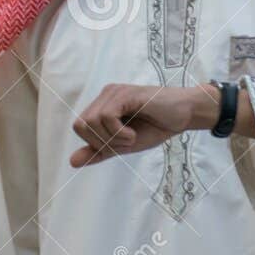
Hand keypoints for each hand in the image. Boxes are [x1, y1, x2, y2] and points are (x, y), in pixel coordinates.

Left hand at [70, 83, 215, 167]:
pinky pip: (106, 116)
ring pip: (92, 121)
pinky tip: (133, 134)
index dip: (95, 142)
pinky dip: (118, 133)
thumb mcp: (122, 145)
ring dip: (113, 138)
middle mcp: (104, 96)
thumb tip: (72, 162)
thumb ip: (98, 151)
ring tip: (132, 137)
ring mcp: (114, 92)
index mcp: (101, 106)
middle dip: (102, 142)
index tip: (118, 144)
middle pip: (81, 125)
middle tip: (126, 142)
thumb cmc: (155, 127)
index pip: (79, 127)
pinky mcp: (125, 93)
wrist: (183, 116)